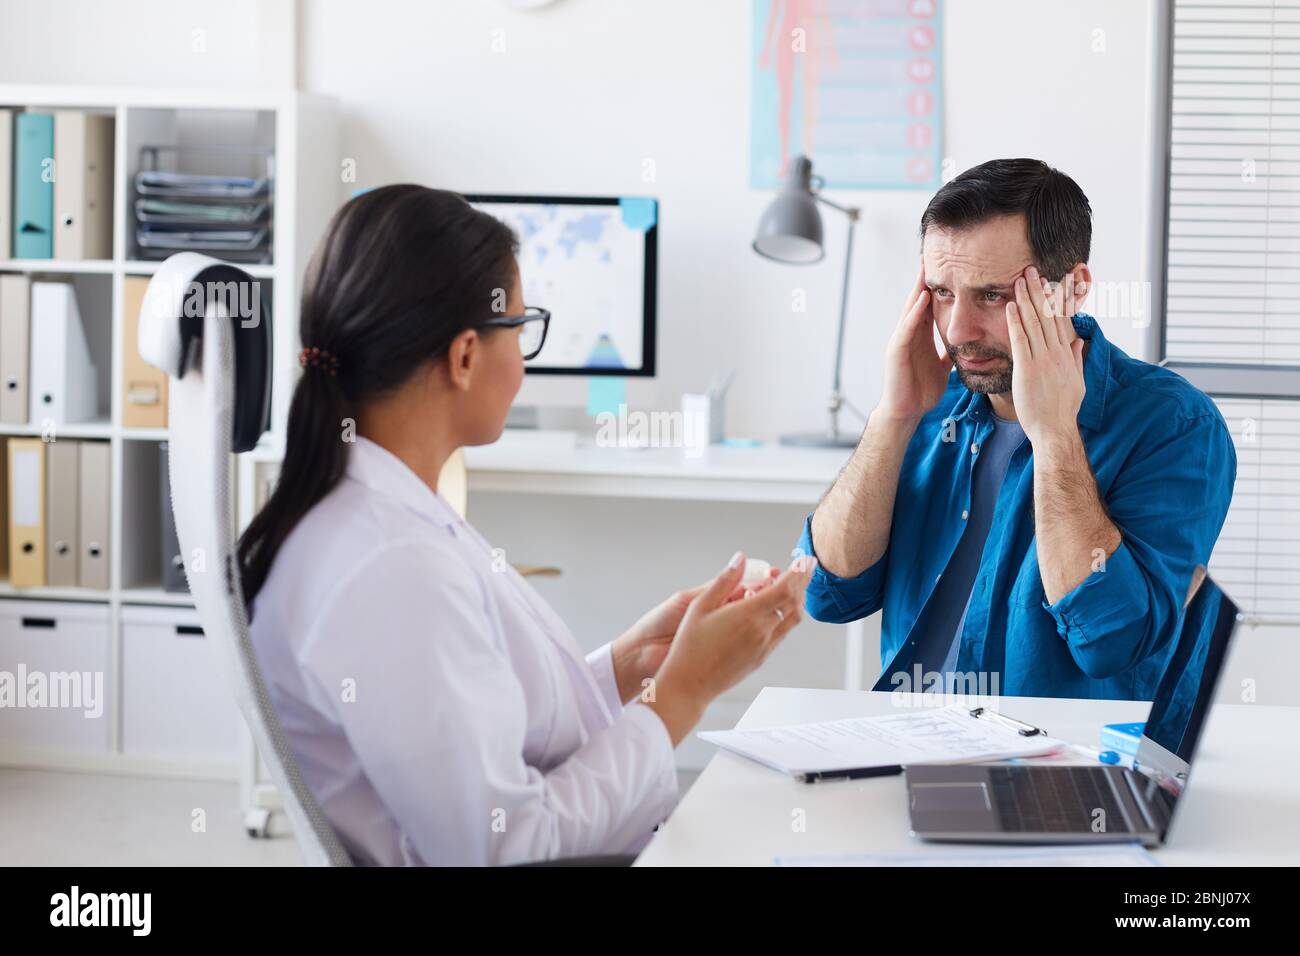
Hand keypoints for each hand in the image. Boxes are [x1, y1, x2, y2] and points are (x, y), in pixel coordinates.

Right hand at [644, 553, 814, 745]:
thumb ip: (724, 580)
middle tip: (806, 567)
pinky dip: (788, 616)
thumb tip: (741, 557)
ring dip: (797, 600)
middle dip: (802, 582)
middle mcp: (762, 631)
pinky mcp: (762, 658)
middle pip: (794, 602)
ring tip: (796, 585)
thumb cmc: (689, 644)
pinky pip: (783, 632)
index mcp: (748, 615)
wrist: (690, 685)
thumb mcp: (700, 606)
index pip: (785, 589)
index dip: (799, 572)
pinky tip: (779, 610)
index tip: (807, 559)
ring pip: (792, 619)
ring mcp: (764, 647)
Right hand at [877, 259, 952, 421]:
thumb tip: (963, 344)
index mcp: (919, 337)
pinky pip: (907, 327)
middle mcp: (908, 335)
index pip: (928, 306)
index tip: (944, 267)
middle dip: (923, 279)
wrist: (906, 412)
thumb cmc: (920, 391)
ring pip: (910, 309)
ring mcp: (900, 341)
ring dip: (918, 288)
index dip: (935, 287)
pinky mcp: (896, 351)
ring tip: (926, 267)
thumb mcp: (941, 367)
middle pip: (916, 301)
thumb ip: (948, 353)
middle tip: (930, 255)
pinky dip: (915, 312)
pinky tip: (923, 298)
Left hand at [1008, 266, 1085, 447]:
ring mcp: (1042, 360)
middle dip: (1039, 291)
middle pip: (1048, 315)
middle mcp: (1056, 353)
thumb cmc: (1062, 410)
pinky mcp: (1028, 369)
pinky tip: (1010, 306)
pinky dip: (1016, 322)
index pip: (1060, 320)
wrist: (1054, 430)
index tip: (1052, 281)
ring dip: (1026, 300)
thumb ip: (1076, 359)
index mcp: (1066, 355)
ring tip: (1020, 280)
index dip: (1055, 299)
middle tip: (1031, 270)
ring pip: (1035, 323)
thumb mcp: (1076, 382)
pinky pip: (1021, 341)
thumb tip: (1079, 341)